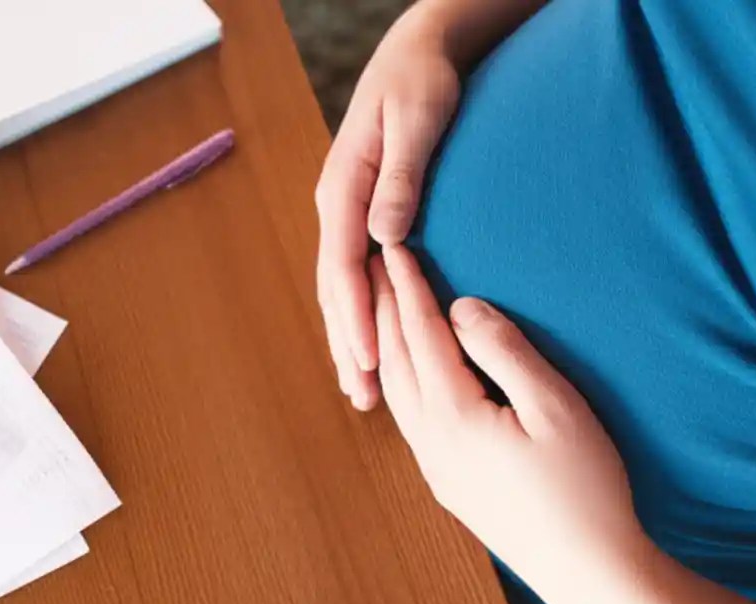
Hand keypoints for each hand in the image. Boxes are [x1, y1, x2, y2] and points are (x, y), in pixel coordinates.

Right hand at [315, 7, 461, 410]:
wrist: (417, 52)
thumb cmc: (422, 82)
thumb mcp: (418, 123)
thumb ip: (401, 178)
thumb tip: (386, 236)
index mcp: (343, 188)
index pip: (343, 267)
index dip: (356, 318)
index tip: (369, 362)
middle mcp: (336, 205)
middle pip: (333, 289)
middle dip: (346, 344)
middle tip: (361, 399)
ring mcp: (344, 212)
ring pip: (338, 288)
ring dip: (347, 338)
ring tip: (360, 390)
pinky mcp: (361, 215)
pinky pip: (352, 275)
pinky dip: (357, 314)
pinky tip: (369, 343)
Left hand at [370, 247, 653, 603]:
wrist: (587, 573)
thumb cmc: (585, 488)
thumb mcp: (556, 408)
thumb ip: (505, 351)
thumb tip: (462, 307)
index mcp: (454, 415)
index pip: (421, 333)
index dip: (408, 287)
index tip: (393, 248)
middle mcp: (430, 441)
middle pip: (395, 359)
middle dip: (382, 308)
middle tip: (370, 263)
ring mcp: (434, 466)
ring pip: (394, 391)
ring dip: (384, 344)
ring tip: (378, 308)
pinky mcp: (446, 484)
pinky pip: (407, 417)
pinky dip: (397, 380)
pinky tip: (405, 373)